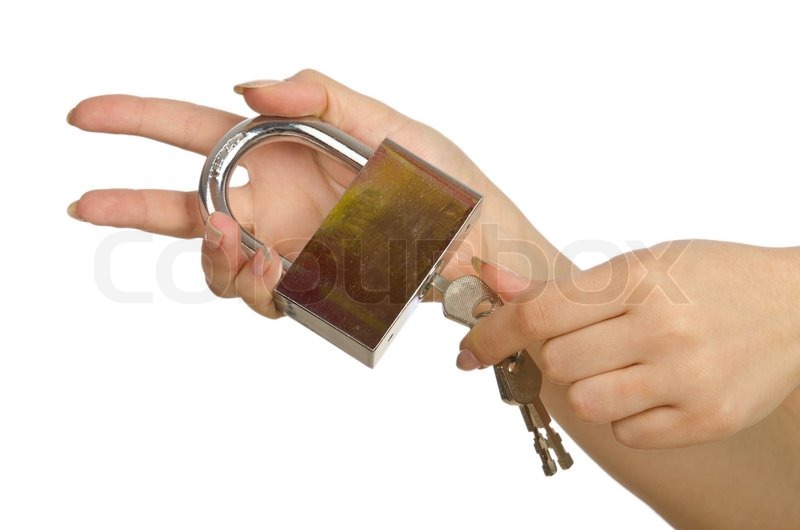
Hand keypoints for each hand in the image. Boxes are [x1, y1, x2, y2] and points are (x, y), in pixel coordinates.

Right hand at [67, 69, 537, 317]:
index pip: (197, 131)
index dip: (138, 121)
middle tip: (84, 202)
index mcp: (285, 151)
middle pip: (184, 203)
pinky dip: (257, 287)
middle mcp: (276, 201)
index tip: (85, 117)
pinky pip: (262, 297)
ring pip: (217, 261)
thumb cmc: (446, 183)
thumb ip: (321, 100)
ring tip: (237, 245)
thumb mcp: (389, 126)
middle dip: (129, 204)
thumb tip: (249, 87)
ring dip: (214, 256)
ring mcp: (289, 249)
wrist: (483, 251)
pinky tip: (275, 273)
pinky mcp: (310, 290)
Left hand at [460, 240, 799, 448]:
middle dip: (555, 354)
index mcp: (638, 280)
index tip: (470, 350)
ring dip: (587, 387)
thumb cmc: (709, 278)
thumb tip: (495, 283)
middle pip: (556, 363)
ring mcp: (686, 380)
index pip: (537, 315)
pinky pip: (627, 433)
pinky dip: (624, 414)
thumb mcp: (638, 264)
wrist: (794, 306)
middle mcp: (661, 331)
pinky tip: (650, 387)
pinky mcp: (707, 420)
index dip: (492, 334)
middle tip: (584, 340)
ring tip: (621, 364)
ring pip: (585, 403)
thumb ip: (563, 286)